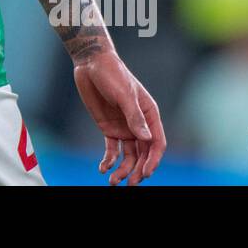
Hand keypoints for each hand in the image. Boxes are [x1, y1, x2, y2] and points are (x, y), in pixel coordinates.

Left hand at [73, 52, 165, 184]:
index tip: (146, 173)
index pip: (156, 143)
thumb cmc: (112, 73)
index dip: (153, 160)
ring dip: (122, 169)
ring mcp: (124, 127)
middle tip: (129, 183)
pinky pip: (112, 149)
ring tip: (112, 181)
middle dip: (137, 170)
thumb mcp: (124, 93)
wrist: (91, 63)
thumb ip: (134, 116)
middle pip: (143, 154)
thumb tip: (145, 138)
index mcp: (149, 114)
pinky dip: (109, 160)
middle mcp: (139, 124)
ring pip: (128, 155)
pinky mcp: (108, 128)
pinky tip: (103, 169)